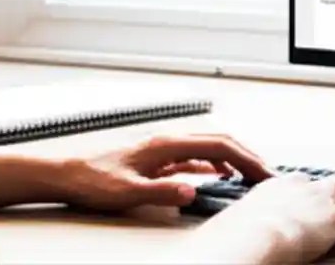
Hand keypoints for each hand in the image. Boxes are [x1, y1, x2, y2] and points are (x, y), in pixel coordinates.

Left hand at [58, 134, 274, 210]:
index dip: (246, 159)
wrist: (66, 174)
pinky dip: (217, 165)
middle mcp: (170, 142)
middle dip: (248, 157)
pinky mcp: (160, 159)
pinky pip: (197, 157)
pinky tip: (220, 177)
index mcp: (167, 145)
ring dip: (235, 159)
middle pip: (221, 143)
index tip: (264, 173)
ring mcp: (165, 149)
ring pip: (211, 148)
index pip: (219, 147)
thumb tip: (194, 191)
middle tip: (268, 175)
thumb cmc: (92, 180)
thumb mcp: (127, 192)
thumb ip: (162, 191)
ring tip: (251, 176)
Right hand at [183, 172, 334, 264]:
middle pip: (324, 181)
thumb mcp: (227, 229)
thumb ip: (234, 228)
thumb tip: (219, 239)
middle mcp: (297, 186)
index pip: (294, 186)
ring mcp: (319, 198)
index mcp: (270, 188)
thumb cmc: (229, 240)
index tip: (302, 214)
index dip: (303, 200)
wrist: (248, 239)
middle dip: (334, 197)